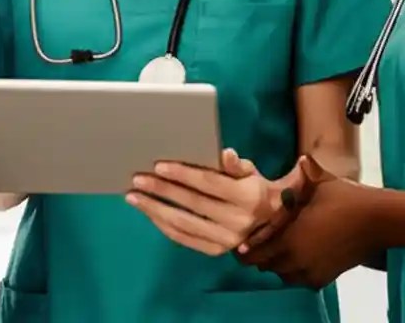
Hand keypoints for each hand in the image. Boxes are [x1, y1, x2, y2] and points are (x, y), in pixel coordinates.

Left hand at [126, 148, 277, 255]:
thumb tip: (225, 154)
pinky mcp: (215, 251)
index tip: (158, 166)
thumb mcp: (251, 172)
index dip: (183, 174)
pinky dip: (163, 225)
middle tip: (137, 180)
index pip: (209, 183)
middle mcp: (238, 221)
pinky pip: (183, 238)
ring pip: (184, 223)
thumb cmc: (253, 189)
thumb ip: (236, 165)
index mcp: (248, 197)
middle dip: (162, 190)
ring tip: (134, 197)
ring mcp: (226, 240)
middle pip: (193, 203)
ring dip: (155, 210)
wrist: (270, 222)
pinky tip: (149, 212)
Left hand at [237, 156, 384, 287]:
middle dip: (262, 254)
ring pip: (283, 274)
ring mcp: (311, 271)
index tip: (244, 241)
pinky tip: (300, 255)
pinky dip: (296, 271)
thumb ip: (304, 172)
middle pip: (265, 266)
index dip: (246, 249)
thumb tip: (301, 158)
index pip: (253, 255)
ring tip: (282, 246)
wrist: (378, 221)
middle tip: (263, 240)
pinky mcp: (325, 277)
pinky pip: (301, 280)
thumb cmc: (346, 200)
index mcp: (289, 239)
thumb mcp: (320, 183)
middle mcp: (297, 260)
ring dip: (278, 263)